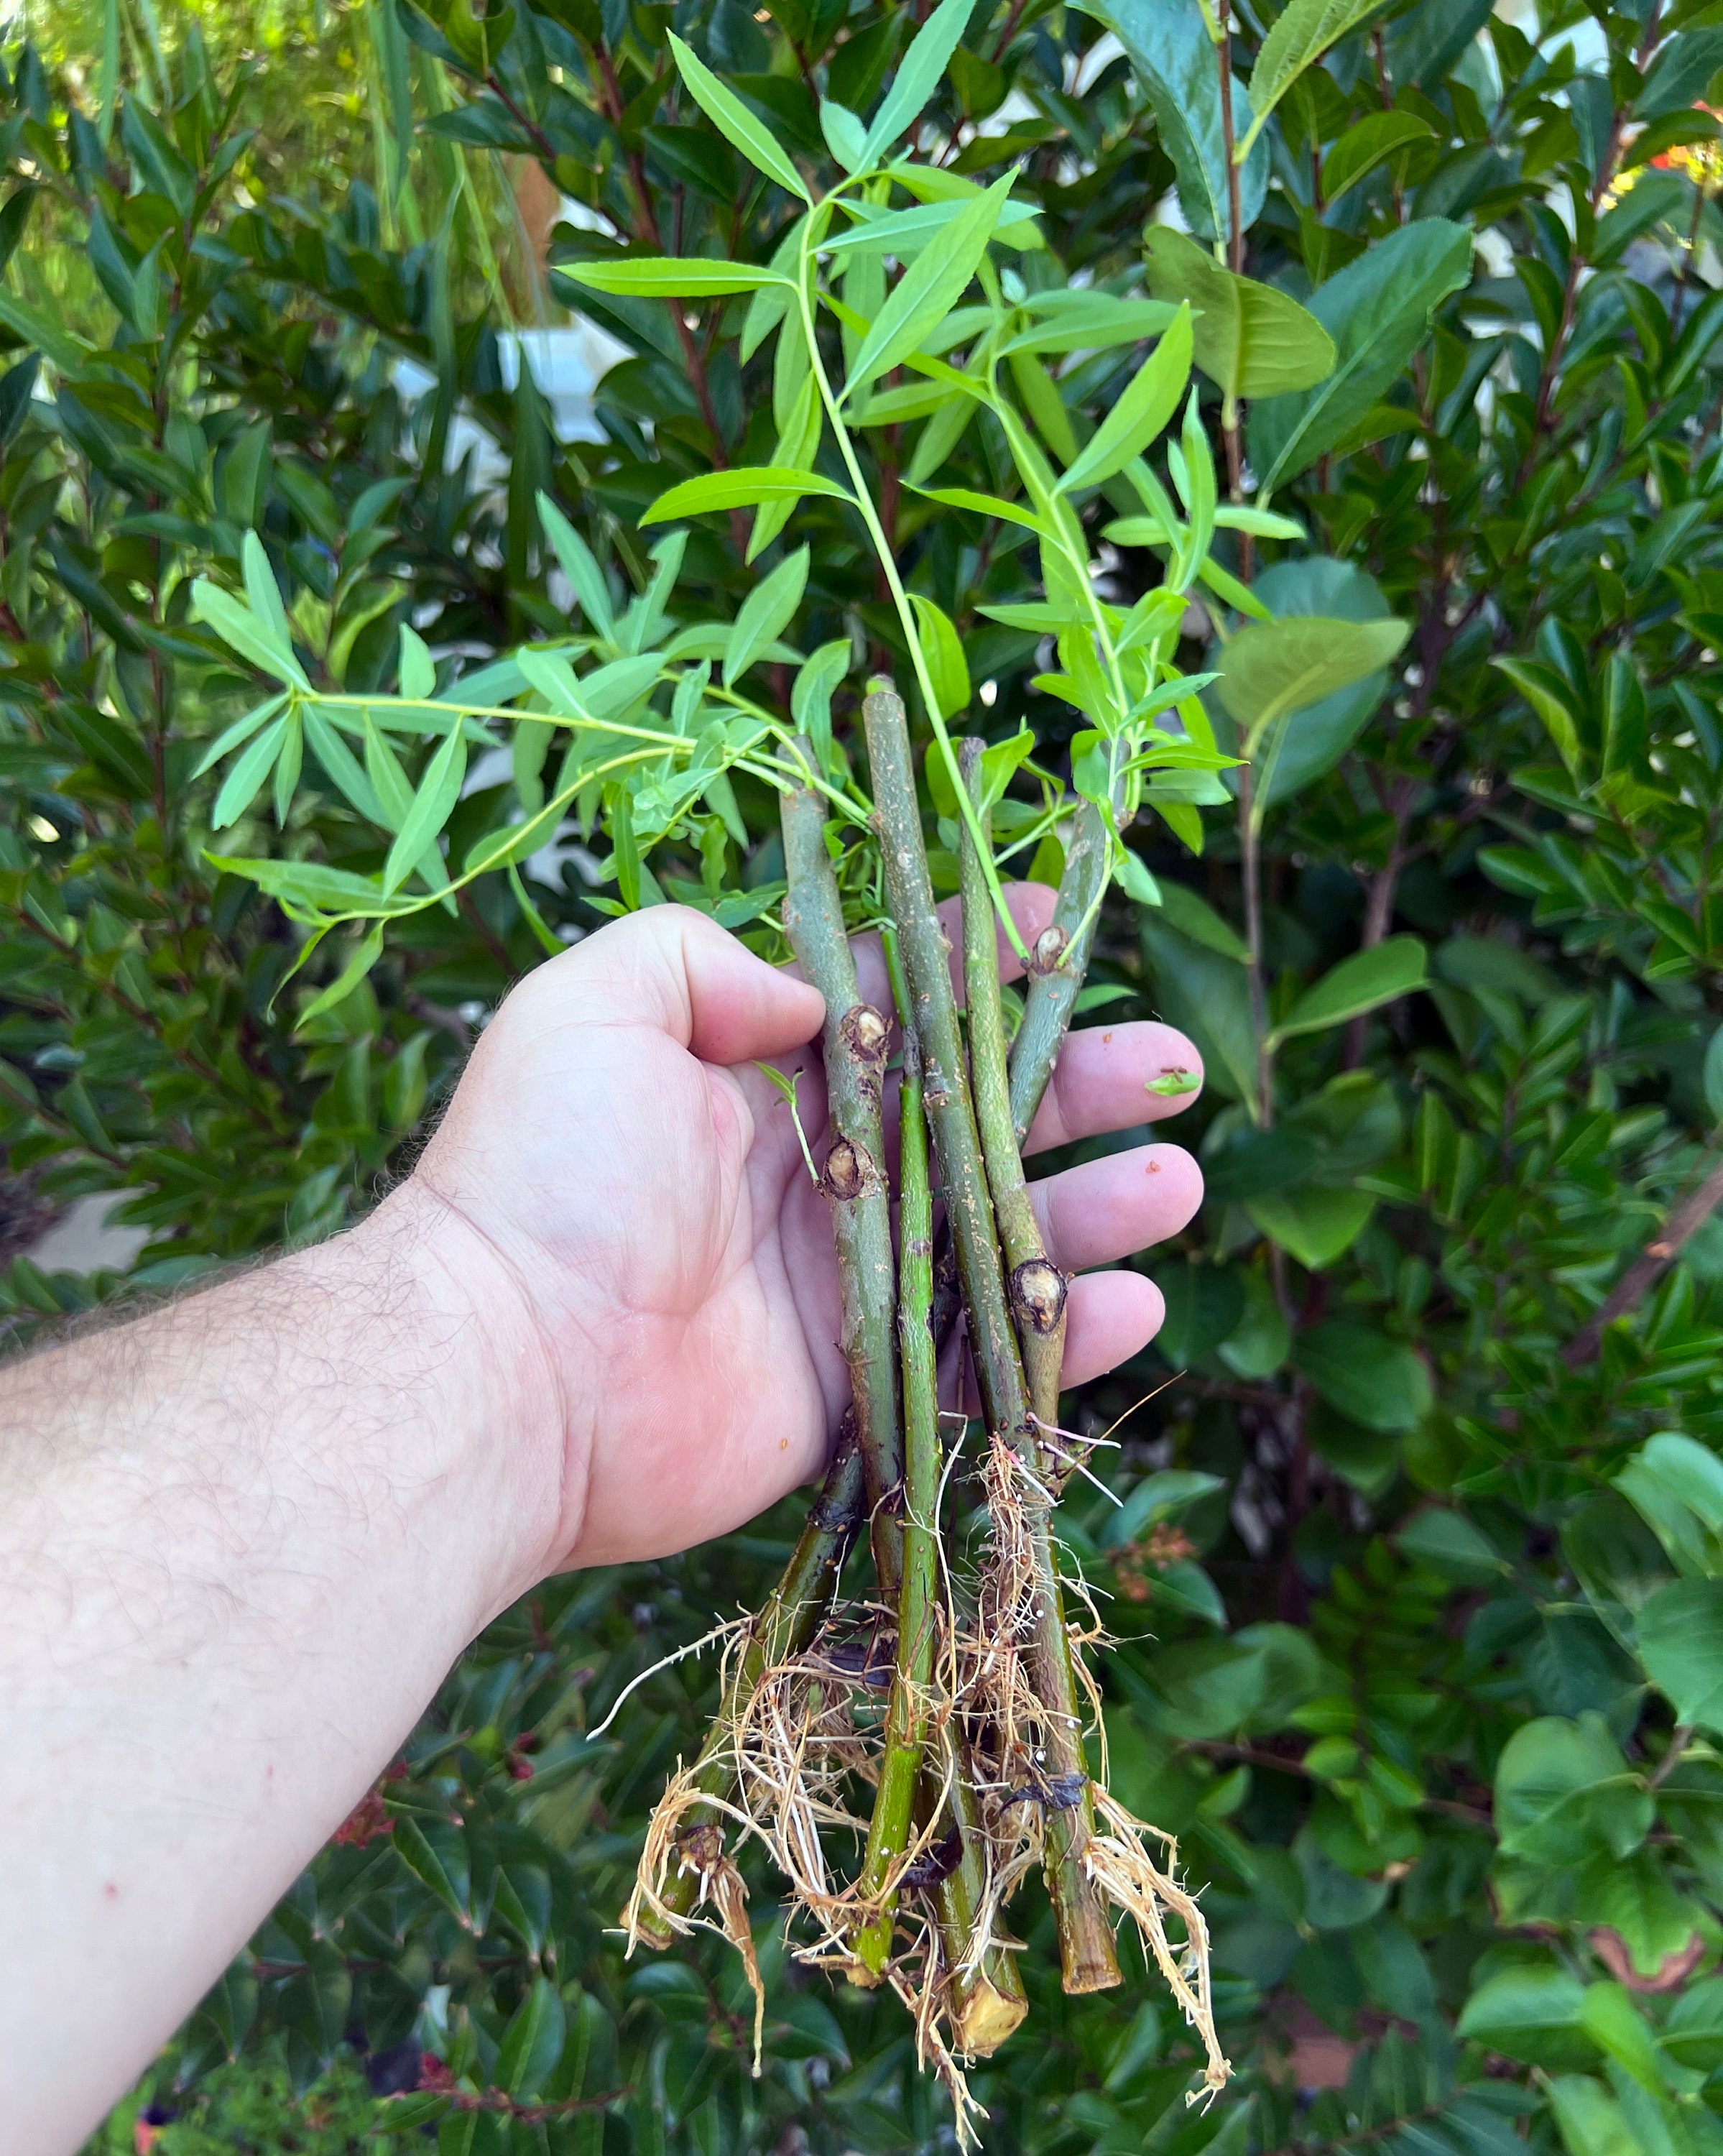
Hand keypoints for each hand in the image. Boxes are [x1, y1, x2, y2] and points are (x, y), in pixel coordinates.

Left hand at [406, 893, 1203, 1580]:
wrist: (503, 1370)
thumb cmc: (543, 1174)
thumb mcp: (591, 1006)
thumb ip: (699, 961)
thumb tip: (815, 994)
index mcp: (762, 1082)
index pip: (898, 1003)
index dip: (981, 965)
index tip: (1062, 929)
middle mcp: (817, 1176)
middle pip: (976, 1119)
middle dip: (1076, 1086)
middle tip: (1165, 1066)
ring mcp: (843, 1286)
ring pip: (998, 1236)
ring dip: (1093, 1208)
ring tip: (1173, 1180)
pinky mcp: (856, 1389)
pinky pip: (979, 1359)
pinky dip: (1060, 1337)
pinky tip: (1134, 1304)